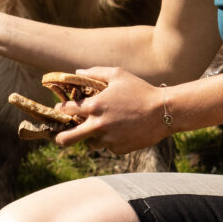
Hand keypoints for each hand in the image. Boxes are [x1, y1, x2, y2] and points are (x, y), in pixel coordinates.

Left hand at [53, 67, 170, 154]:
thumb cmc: (140, 90)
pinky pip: (107, 146)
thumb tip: (77, 72)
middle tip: (59, 135)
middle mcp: (97, 126)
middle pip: (67, 139)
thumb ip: (95, 73)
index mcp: (94, 107)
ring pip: (89, 142)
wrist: (163, 112)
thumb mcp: (118, 74)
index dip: (61, 109)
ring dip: (91, 136)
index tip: (61, 108)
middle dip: (59, 137)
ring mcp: (107, 140)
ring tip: (103, 126)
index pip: (66, 110)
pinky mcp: (118, 149)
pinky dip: (110, 139)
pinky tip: (122, 129)